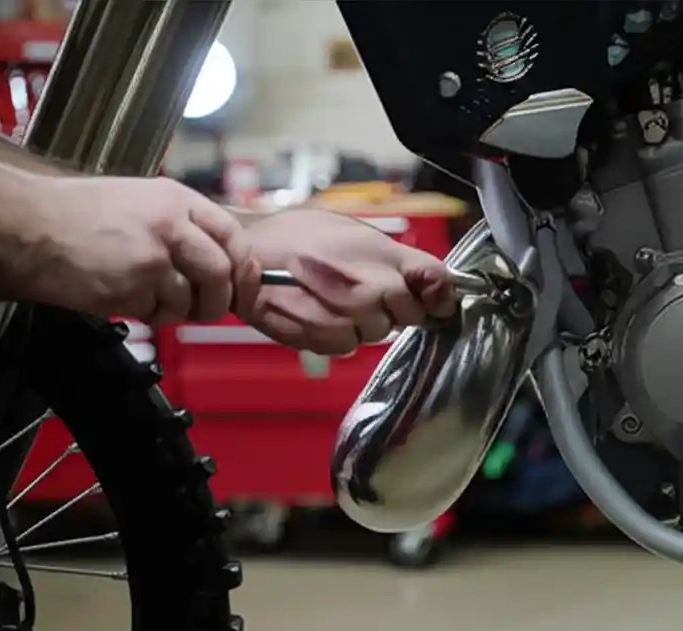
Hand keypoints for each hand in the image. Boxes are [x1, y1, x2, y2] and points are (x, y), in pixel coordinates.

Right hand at [13, 175, 240, 322]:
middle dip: (221, 300)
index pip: (233, 235)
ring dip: (178, 311)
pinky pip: (159, 313)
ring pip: (193, 300)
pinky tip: (127, 300)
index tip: (243, 287)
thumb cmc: (77, 214)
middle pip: (223, 272)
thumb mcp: (138, 200)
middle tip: (207, 310)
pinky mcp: (133, 288)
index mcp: (177, 199)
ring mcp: (154, 258)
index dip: (244, 267)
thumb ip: (181, 225)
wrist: (26, 226)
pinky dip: (149, 316)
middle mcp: (172, 225)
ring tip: (152, 301)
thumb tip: (218, 262)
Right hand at [230, 209, 455, 354]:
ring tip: (335, 302)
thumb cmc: (294, 238)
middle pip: (409, 314)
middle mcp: (367, 283)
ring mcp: (345, 313)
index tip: (436, 299)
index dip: (439, 293)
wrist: (243, 254)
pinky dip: (337, 337)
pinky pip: (346, 346)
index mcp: (378, 251)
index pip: (435, 278)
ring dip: (362, 324)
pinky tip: (319, 315)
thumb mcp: (349, 231)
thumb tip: (430, 283)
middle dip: (395, 309)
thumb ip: (392, 257)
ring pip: (376, 333)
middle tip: (369, 296)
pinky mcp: (321, 335)